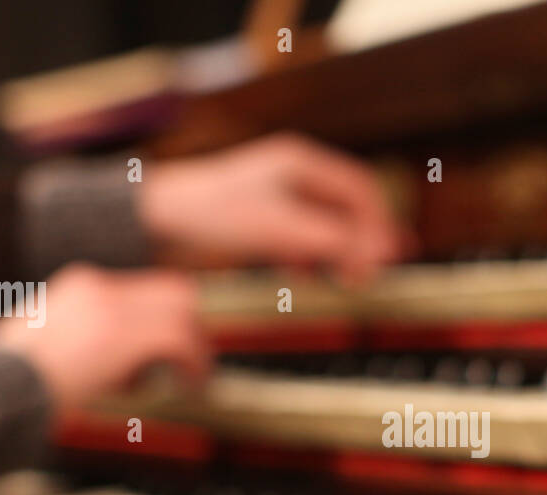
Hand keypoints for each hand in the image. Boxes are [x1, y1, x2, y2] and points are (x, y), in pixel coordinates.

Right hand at [0, 264, 208, 407]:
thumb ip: (75, 339)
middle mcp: (101, 288)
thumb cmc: (10, 377)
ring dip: (194, 347)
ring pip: (183, 313)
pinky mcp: (124, 336)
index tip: (169, 346)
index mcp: (82, 286)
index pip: (144, 288)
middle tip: (192, 360)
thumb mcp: (42, 343)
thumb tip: (107, 364)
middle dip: (188, 325)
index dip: (164, 316)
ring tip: (195, 377)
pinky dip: (194, 363)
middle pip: (173, 291)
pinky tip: (193, 384)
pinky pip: (181, 340)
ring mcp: (113, 309)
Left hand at [138, 133, 406, 282]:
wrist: (157, 220)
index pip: (361, 191)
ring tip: (344, 280)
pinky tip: (303, 275)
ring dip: (338, 252)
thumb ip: (334, 241)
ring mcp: (278, 195)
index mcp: (302, 163)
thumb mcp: (281, 230)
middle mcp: (294, 173)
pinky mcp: (262, 218)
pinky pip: (300, 236)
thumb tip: (384, 253)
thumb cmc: (213, 216)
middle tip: (369, 276)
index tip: (389, 260)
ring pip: (326, 224)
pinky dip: (310, 257)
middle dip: (362, 242)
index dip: (380, 226)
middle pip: (348, 208)